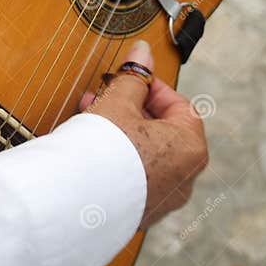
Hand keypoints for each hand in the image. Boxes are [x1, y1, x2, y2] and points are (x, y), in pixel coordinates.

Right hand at [80, 41, 207, 228]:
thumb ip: (133, 76)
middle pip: (161, 131)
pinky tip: (92, 151)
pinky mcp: (139, 214)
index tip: (129, 80)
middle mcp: (184, 179)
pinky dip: (118, 161)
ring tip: (89, 120)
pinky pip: (133, 178)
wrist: (74, 204)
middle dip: (130, 109)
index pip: (179, 106)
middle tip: (104, 97)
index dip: (151, 87)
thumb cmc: (104, 152)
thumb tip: (143, 51)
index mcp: (191, 149)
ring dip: (121, 134)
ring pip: (146, 155)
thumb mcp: (118, 103)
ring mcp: (163, 200)